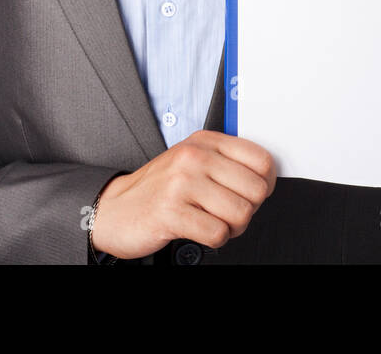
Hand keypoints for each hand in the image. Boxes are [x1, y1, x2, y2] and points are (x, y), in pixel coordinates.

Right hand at [91, 130, 276, 259]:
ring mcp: (181, 183)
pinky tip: (199, 231)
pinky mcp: (171, 212)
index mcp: (204, 141)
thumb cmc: (160, 189)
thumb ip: (226, 162)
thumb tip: (266, 178)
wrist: (115, 210)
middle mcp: (194, 157)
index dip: (265, 183)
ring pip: (240, 214)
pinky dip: (214, 239)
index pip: (261, 160)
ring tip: (212, 222)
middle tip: (228, 213)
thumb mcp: (192, 162)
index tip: (251, 193)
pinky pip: (217, 234)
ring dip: (231, 228)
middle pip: (256, 190)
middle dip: (248, 210)